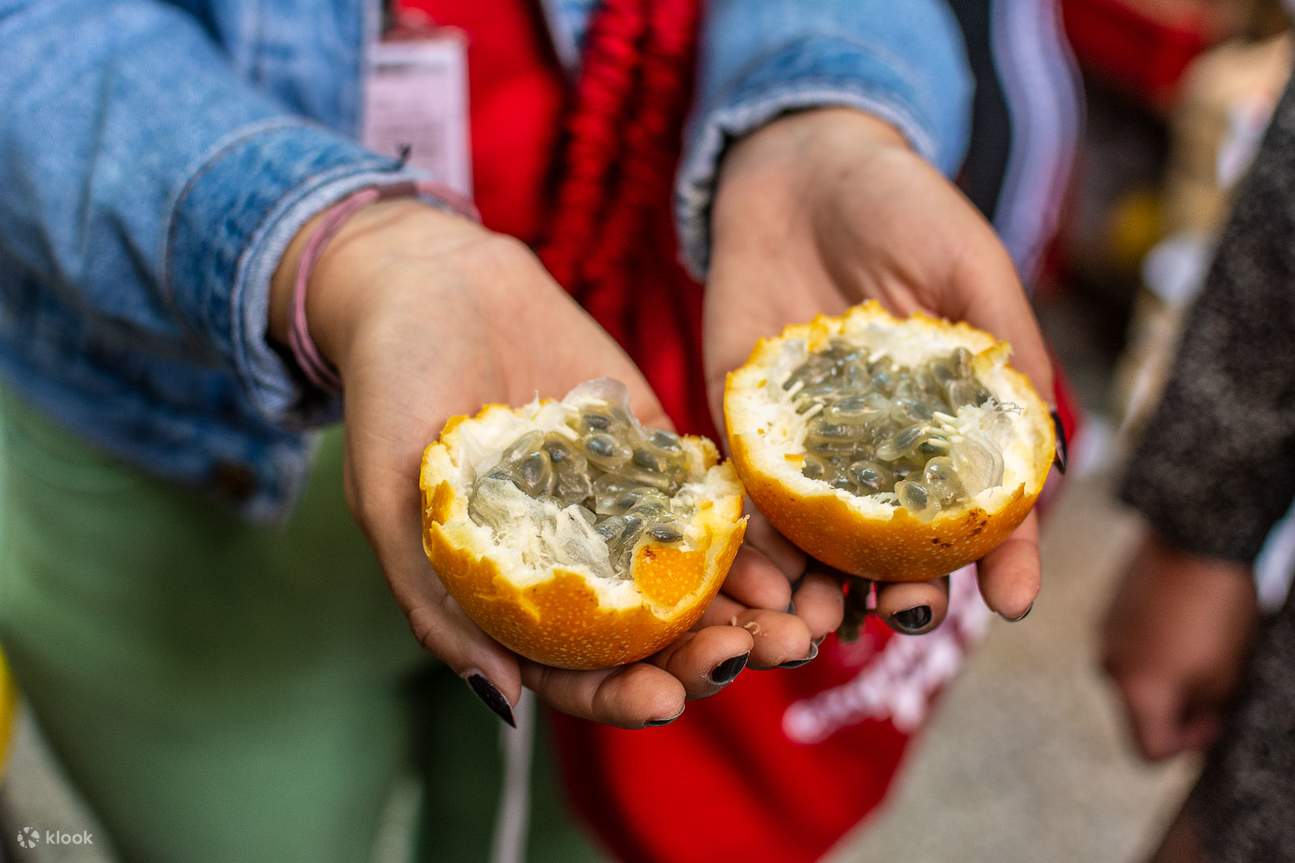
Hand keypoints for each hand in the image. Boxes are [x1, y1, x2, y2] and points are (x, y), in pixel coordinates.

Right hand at [270, 201, 816, 727]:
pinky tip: (783, 547)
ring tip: (797, 618)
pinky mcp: (652, 446)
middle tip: (767, 653)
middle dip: (710, 654)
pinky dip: (747, 529)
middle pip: (652, 634)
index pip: (576, 671)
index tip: (666, 699)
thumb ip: (438, 601)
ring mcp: (618, 504)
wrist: (428, 279)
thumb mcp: (390, 501)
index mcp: (514, 593)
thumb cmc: (388, 392)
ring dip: (748, 604)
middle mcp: (575, 561)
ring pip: (693, 575)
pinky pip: (706, 496)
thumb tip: (505, 702)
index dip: (622, 695)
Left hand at [706, 108, 1054, 633]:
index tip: (1015, 602)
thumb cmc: (904, 207)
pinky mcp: (742, 428)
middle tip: (904, 617)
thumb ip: (1003, 355)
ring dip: (820, 590)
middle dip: (905, 592)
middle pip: (897, 546)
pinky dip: (752, 542)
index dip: (1005, 558)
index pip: (982, 508)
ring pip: (820, 542)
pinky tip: (756, 576)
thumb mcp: (970, 269)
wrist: (796, 167)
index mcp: (947, 424)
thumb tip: (1044, 456)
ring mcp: (809, 446)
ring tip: (819, 624)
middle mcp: (881, 450)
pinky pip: (746, 496)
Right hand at [1101, 531, 1257, 759]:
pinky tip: (1180, 623)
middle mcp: (1109, 668)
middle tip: (1211, 684)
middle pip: (1137, 714)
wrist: (1192, 539)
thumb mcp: (1225, 674)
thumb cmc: (1215, 610)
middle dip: (1174, 708)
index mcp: (1136, 692)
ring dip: (1162, 675)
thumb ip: (1204, 711)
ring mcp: (1105, 636)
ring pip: (1132, 678)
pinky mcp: (1108, 611)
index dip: (1187, 746)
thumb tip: (1195, 719)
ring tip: (1197, 647)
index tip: (1213, 720)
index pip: (1149, 752)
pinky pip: (1128, 646)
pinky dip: (1151, 647)